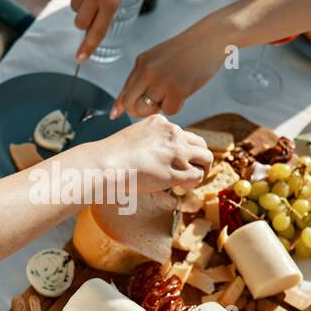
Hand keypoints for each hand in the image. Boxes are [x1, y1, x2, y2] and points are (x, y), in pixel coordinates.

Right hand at [66, 0, 144, 60]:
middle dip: (84, 19)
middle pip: (80, 22)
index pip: (97, 31)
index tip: (80, 58)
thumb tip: (88, 27)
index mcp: (112, 0)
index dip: (87, 47)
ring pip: (74, 7)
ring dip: (81, 0)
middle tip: (95, 5)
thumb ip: (106, 9)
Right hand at [75, 114, 212, 193]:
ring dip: (201, 171)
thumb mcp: (133, 137)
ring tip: (188, 182)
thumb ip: (150, 143)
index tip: (175, 162)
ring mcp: (177, 151)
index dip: (183, 150)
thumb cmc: (111, 157)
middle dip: (197, 159)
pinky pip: (198, 176)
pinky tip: (181, 188)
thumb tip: (157, 161)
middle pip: (200, 144)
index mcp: (160, 122)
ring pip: (206, 158)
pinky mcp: (178, 169)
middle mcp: (173, 132)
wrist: (104, 165)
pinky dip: (193, 183)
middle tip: (189, 173)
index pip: (183, 134)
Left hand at [112, 21, 226, 117]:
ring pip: (149, 109)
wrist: (211, 38)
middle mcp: (147, 71)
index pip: (124, 91)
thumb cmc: (188, 51)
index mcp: (141, 63)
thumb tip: (122, 106)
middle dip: (139, 111)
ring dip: (161, 107)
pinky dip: (177, 106)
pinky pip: (169, 110)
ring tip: (174, 92)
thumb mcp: (159, 58)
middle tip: (154, 107)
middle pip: (130, 104)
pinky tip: (184, 93)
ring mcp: (161, 80)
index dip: (122, 106)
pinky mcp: (177, 89)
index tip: (116, 115)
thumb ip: (143, 77)